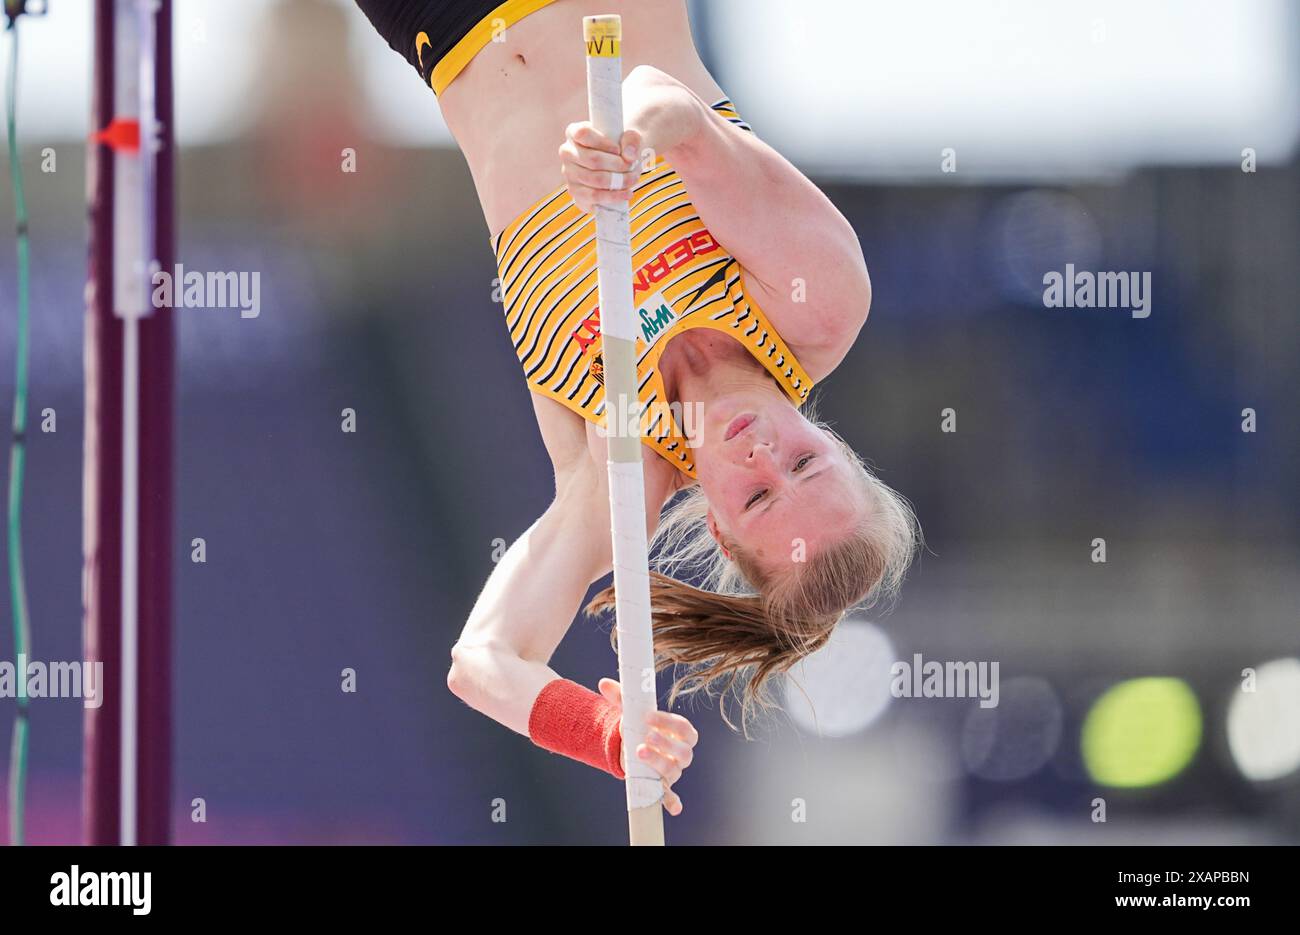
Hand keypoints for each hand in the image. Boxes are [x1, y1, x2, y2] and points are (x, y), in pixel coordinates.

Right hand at [559, 123, 644, 213]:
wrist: (618, 165)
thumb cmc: (621, 147)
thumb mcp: (630, 137)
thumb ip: (632, 139)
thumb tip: (629, 156)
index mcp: (574, 132)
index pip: (583, 134)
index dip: (604, 142)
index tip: (618, 149)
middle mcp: (567, 152)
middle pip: (593, 159)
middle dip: (617, 165)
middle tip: (631, 166)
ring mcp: (569, 174)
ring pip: (595, 179)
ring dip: (618, 181)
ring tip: (633, 179)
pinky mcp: (576, 193)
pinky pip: (594, 196)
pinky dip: (613, 196)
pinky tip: (627, 193)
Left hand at [598, 677, 696, 816]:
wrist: (634, 744)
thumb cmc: (640, 725)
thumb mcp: (632, 711)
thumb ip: (621, 697)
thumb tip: (603, 684)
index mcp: (681, 733)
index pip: (684, 728)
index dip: (668, 723)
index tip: (648, 717)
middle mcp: (681, 753)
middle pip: (684, 752)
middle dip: (665, 744)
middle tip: (645, 737)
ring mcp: (673, 771)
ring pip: (673, 770)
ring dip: (659, 763)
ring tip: (638, 753)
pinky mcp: (662, 786)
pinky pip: (670, 796)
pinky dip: (672, 801)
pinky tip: (674, 807)